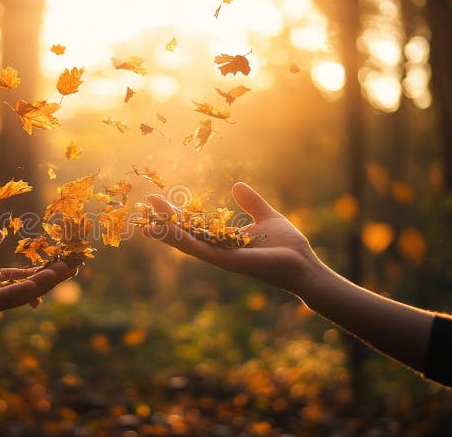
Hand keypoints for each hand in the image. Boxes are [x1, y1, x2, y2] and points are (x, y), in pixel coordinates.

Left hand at [0, 229, 80, 344]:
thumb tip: (1, 234)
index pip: (20, 274)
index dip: (41, 267)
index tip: (63, 258)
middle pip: (25, 285)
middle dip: (50, 277)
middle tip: (74, 266)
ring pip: (15, 295)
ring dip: (39, 285)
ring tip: (60, 274)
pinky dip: (14, 294)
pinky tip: (31, 286)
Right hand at [145, 182, 323, 295]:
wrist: (304, 265)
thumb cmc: (289, 246)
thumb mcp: (266, 216)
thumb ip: (251, 203)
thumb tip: (237, 186)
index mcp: (224, 240)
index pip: (195, 225)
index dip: (177, 212)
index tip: (159, 198)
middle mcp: (218, 250)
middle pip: (185, 234)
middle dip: (166, 220)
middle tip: (147, 203)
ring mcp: (220, 258)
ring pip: (187, 244)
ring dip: (166, 232)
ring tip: (147, 221)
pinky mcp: (226, 261)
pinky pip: (200, 249)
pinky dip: (181, 240)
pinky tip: (166, 231)